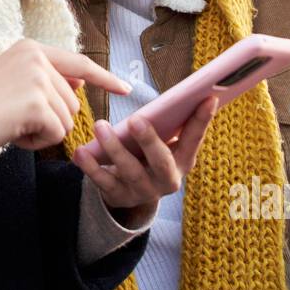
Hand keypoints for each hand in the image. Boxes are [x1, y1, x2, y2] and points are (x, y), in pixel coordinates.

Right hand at [0, 40, 131, 160]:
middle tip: (14, 120)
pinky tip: (12, 134)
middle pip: (72, 102)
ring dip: (43, 132)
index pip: (77, 62)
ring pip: (67, 119)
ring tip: (10, 125)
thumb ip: (45, 80)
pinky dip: (37, 143)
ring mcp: (37, 77)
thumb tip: (79, 84)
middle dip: (50, 120)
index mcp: (29, 48)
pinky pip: (56, 133)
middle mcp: (35, 57)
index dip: (103, 77)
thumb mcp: (11, 84)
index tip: (125, 87)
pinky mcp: (36, 102)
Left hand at [72, 95, 219, 212]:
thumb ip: (168, 123)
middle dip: (149, 140)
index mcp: (183, 161)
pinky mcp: (119, 198)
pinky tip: (81, 151)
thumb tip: (183, 91)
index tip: (208, 98)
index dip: (202, 120)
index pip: (194, 139)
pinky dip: (90, 167)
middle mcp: (167, 180)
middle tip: (136, 119)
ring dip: (114, 148)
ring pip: (130, 171)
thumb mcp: (163, 142)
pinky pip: (103, 182)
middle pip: (161, 161)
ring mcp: (143, 191)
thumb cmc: (148, 154)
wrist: (131, 192)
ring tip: (100, 125)